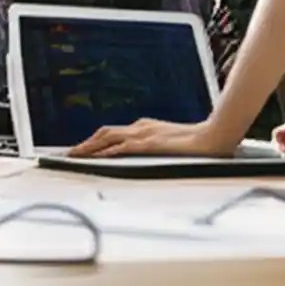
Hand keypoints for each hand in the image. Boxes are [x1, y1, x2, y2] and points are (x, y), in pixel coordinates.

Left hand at [69, 119, 234, 157]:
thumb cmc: (196, 141)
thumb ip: (155, 145)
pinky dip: (108, 152)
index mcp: (144, 127)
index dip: (94, 141)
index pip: (112, 132)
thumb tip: (143, 153)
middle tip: (70, 153)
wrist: (214, 135)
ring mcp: (144, 134)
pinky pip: (123, 147)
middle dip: (85, 143)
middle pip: (105, 132)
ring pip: (108, 137)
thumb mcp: (169, 143)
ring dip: (89, 147)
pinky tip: (97, 158)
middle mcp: (140, 127)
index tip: (82, 149)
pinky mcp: (150, 143)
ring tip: (74, 155)